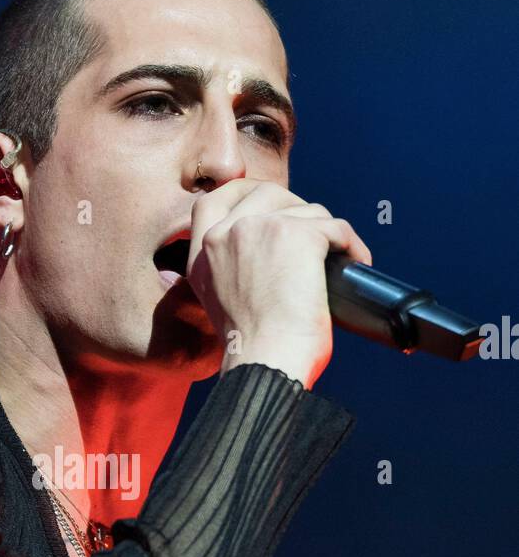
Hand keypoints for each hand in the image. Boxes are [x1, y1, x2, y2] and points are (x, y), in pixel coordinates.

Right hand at [185, 179, 371, 388]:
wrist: (267, 364)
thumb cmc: (254, 349)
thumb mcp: (221, 301)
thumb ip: (229, 267)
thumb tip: (267, 252)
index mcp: (201, 254)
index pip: (214, 200)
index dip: (244, 193)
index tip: (271, 205)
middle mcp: (224, 235)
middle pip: (267, 193)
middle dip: (297, 209)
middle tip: (315, 238)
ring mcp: (259, 229)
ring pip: (307, 209)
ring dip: (328, 232)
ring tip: (339, 260)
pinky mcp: (296, 234)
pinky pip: (336, 226)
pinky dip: (352, 245)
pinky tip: (355, 263)